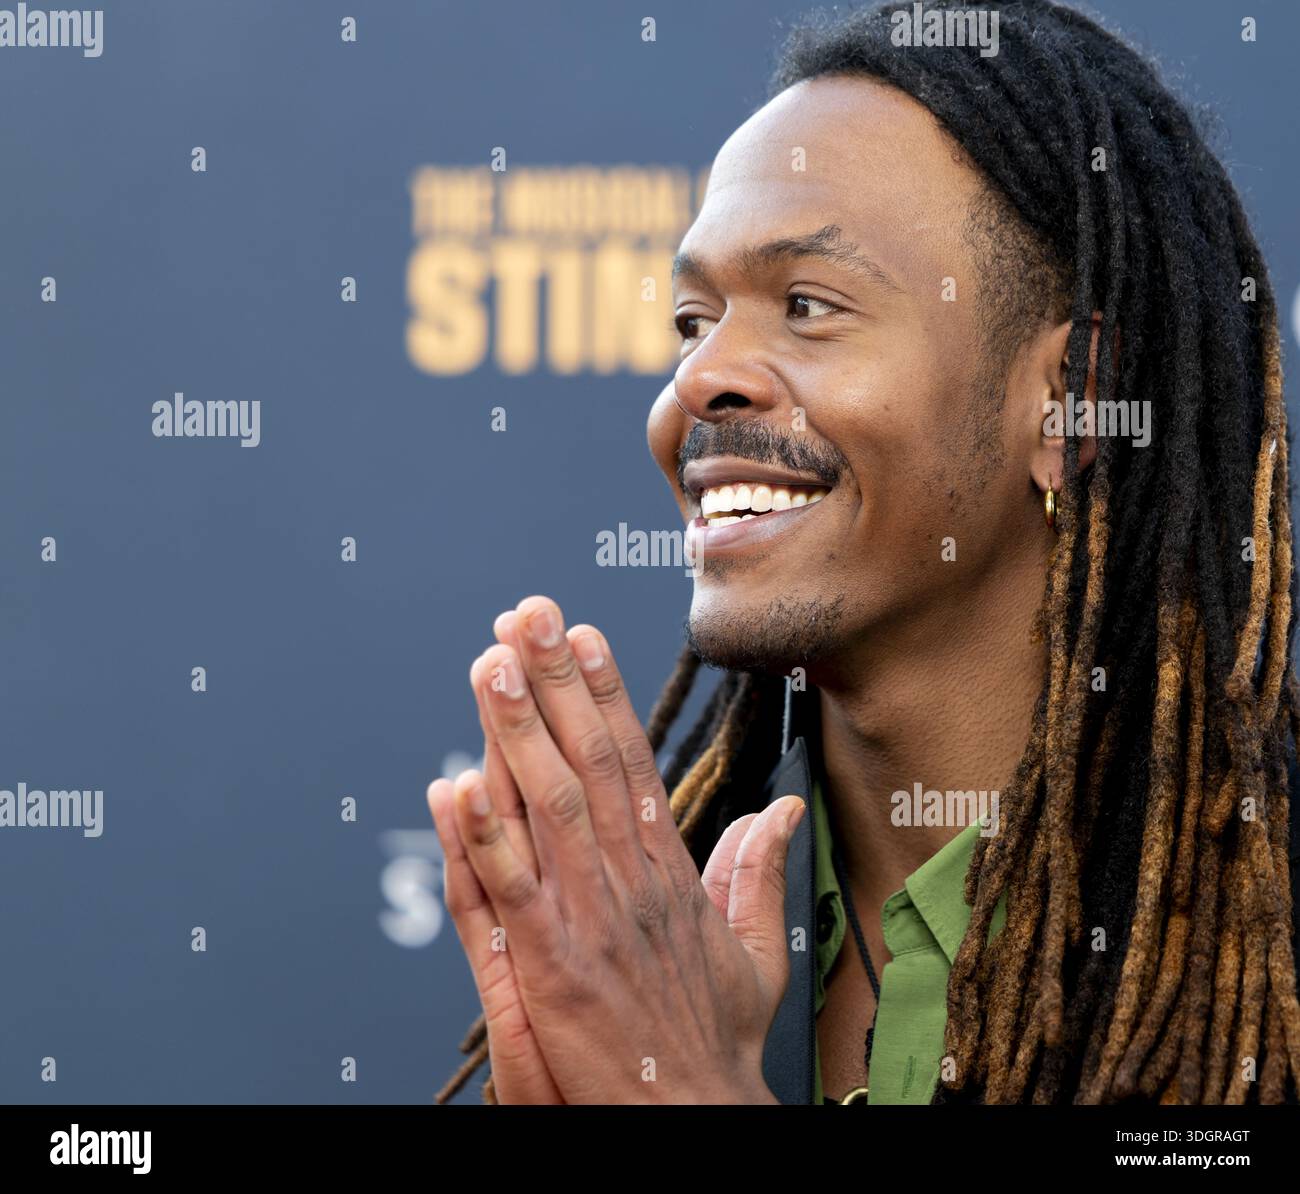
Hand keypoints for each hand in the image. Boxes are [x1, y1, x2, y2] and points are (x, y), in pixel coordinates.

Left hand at [430, 595, 802, 1103]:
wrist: (693, 1116)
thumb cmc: (716, 1041)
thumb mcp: (757, 952)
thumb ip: (757, 874)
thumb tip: (779, 814)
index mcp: (670, 871)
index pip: (631, 762)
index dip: (604, 694)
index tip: (581, 636)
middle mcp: (628, 880)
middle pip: (586, 761)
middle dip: (552, 683)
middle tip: (525, 616)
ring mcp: (588, 917)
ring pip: (546, 806)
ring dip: (513, 732)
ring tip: (489, 664)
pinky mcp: (551, 965)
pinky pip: (508, 888)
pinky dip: (480, 833)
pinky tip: (455, 782)